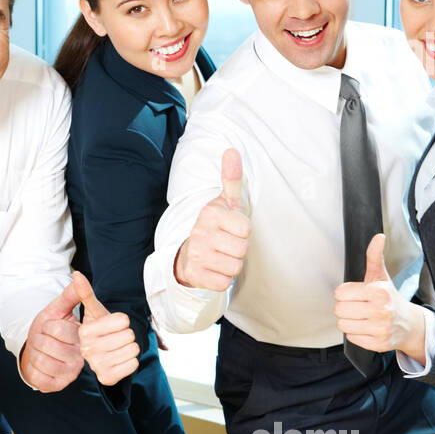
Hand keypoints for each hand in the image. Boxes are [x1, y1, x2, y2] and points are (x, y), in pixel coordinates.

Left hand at [19, 281, 84, 392]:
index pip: (57, 328)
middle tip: (45, 339)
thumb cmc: (51, 328)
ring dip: (35, 352)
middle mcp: (82, 357)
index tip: (52, 327)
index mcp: (85, 337)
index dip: (47, 325)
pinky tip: (41, 364)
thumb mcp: (59, 309)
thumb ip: (71, 294)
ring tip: (42, 350)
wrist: (41, 350)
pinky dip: (32, 367)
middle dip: (39, 338)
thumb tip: (78, 276)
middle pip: (46, 344)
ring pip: (40, 360)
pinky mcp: (58, 385)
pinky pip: (37, 376)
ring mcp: (70, 373)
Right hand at [73, 272, 139, 385]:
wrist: (104, 353)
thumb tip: (77, 275)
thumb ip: (86, 293)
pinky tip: (121, 360)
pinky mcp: (106, 378)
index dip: (123, 321)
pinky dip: (132, 362)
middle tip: (118, 337)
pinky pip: (132, 365)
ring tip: (120, 348)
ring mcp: (96, 365)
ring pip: (132, 349)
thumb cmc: (101, 329)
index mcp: (84, 331)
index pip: (123, 320)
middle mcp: (86, 349)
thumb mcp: (95, 310)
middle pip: (128, 335)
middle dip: (128, 335)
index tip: (115, 324)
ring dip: (130, 348)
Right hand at [174, 148, 250, 290]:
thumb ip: (231, 178)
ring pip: (235, 267)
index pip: (245, 229)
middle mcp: (200, 232)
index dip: (242, 232)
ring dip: (231, 265)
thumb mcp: (225, 202)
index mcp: (210, 213)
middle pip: (242, 250)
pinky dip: (222, 280)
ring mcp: (196, 254)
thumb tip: (232, 150)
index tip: (231, 229)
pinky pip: (224, 283)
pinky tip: (214, 270)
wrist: (189, 253)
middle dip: (238, 250)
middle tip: (226, 245)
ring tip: (220, 257)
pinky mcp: (194, 274)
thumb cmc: (215, 226)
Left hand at [333, 234, 426, 360]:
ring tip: (362, 317)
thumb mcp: (381, 276)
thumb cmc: (390, 298)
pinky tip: (367, 327)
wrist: (409, 324)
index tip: (356, 294)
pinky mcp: (378, 344)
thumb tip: (378, 237)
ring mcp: (380, 328)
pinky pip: (351, 338)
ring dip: (349, 321)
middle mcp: (381, 310)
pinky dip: (356, 333)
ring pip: (342, 324)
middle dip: (346, 307)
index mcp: (379, 292)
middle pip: (339, 309)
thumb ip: (374, 256)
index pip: (340, 293)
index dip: (345, 293)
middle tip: (358, 306)